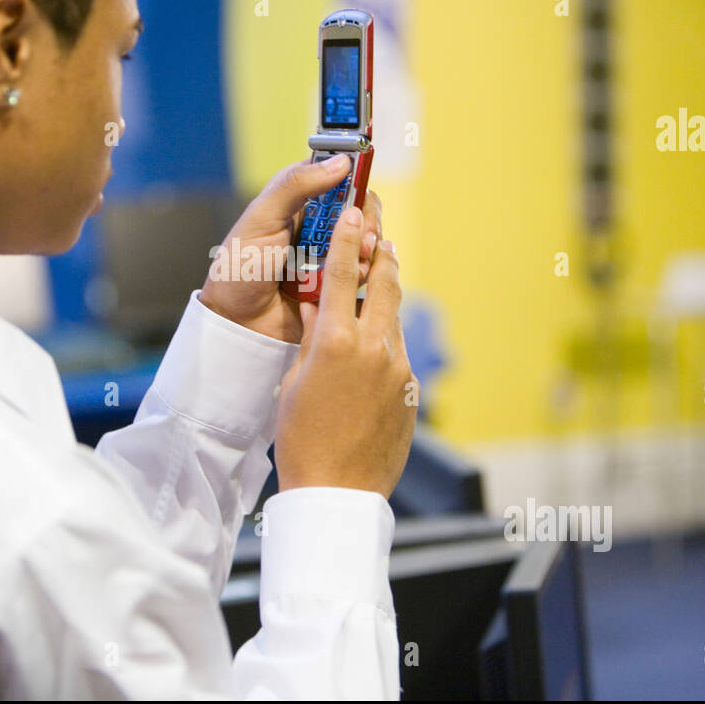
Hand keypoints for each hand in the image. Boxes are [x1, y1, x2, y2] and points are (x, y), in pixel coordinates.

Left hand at [200, 156, 382, 343]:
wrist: (237, 321)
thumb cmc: (239, 268)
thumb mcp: (262, 218)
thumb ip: (296, 185)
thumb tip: (339, 162)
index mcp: (300, 200)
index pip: (340, 177)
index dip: (354, 181)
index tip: (357, 192)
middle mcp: (320, 224)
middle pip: (361, 209)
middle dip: (366, 220)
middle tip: (360, 235)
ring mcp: (331, 253)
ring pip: (367, 240)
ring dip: (366, 248)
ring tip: (355, 260)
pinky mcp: (338, 281)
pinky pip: (365, 272)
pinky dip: (363, 273)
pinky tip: (350, 280)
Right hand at [273, 203, 417, 498]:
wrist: (336, 491)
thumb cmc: (302, 440)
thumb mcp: (293, 382)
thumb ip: (309, 338)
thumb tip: (315, 306)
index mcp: (336, 342)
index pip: (343, 273)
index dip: (347, 238)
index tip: (352, 212)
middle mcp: (374, 349)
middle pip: (386, 284)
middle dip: (382, 258)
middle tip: (379, 239)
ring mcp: (398, 370)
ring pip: (394, 319)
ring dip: (385, 299)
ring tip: (378, 284)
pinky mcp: (411, 391)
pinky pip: (398, 353)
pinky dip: (385, 340)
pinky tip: (372, 347)